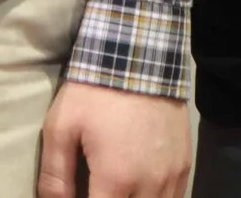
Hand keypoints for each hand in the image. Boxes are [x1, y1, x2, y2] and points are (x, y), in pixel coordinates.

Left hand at [37, 79, 192, 197]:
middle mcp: (151, 185)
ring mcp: (173, 176)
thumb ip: (55, 175)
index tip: (82, 195)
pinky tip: (139, 189)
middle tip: (96, 189)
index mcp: (117, 179)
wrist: (138, 56)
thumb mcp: (61, 127)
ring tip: (116, 189)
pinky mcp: (185, 165)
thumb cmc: (94, 92)